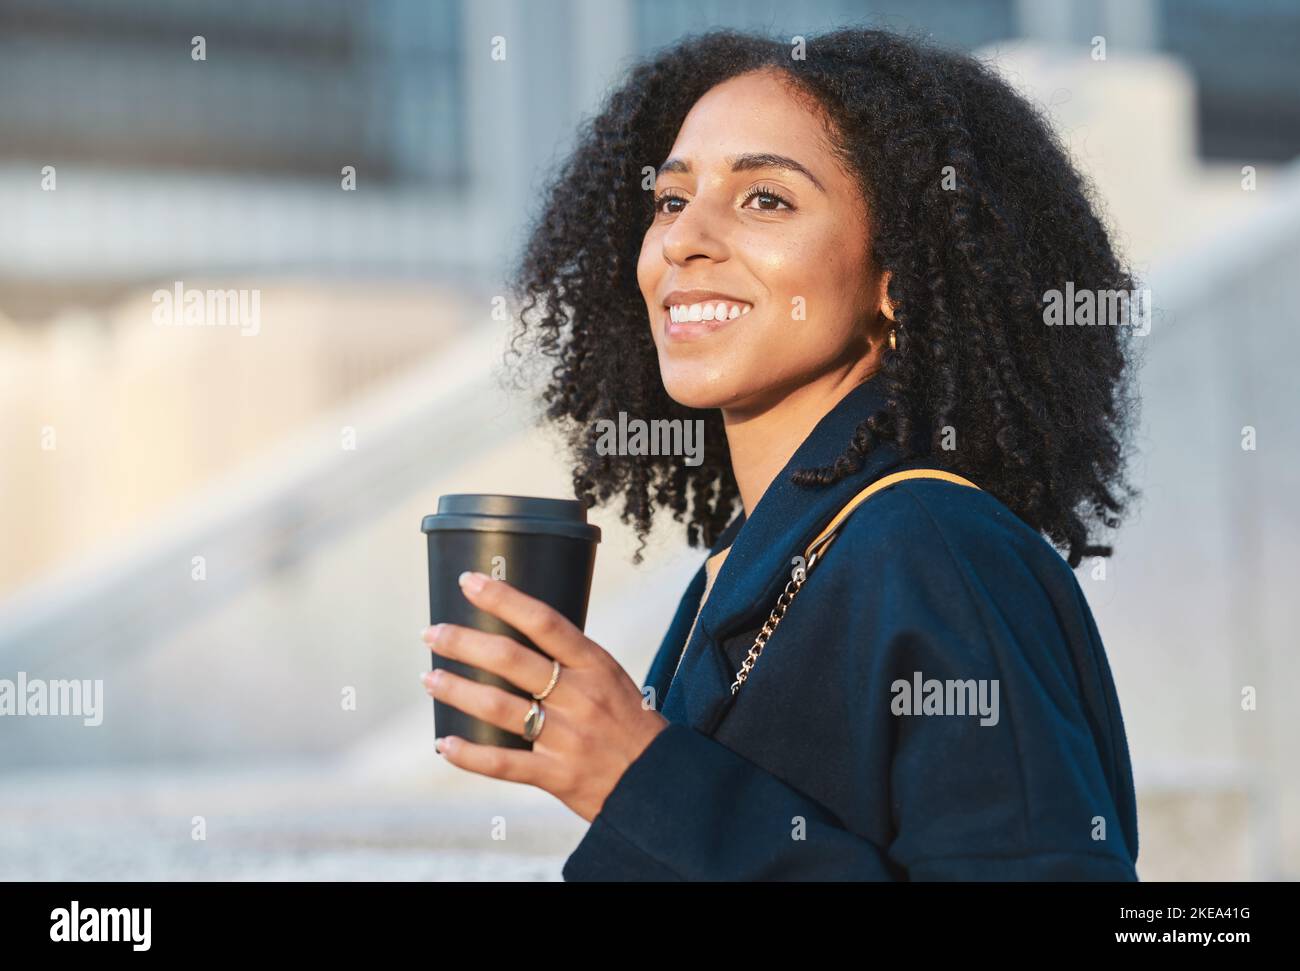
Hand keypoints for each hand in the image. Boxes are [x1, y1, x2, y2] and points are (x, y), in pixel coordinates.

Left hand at [420, 570, 669, 821]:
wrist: (659, 781)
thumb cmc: (629, 723)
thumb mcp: (610, 678)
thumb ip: (570, 661)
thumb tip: (516, 635)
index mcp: (595, 665)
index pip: (543, 621)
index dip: (503, 599)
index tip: (468, 581)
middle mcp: (580, 696)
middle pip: (510, 660)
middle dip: (464, 642)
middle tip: (432, 633)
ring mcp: (567, 737)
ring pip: (498, 707)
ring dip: (457, 690)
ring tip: (431, 678)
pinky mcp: (557, 776)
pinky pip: (503, 763)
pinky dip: (468, 754)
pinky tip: (444, 743)